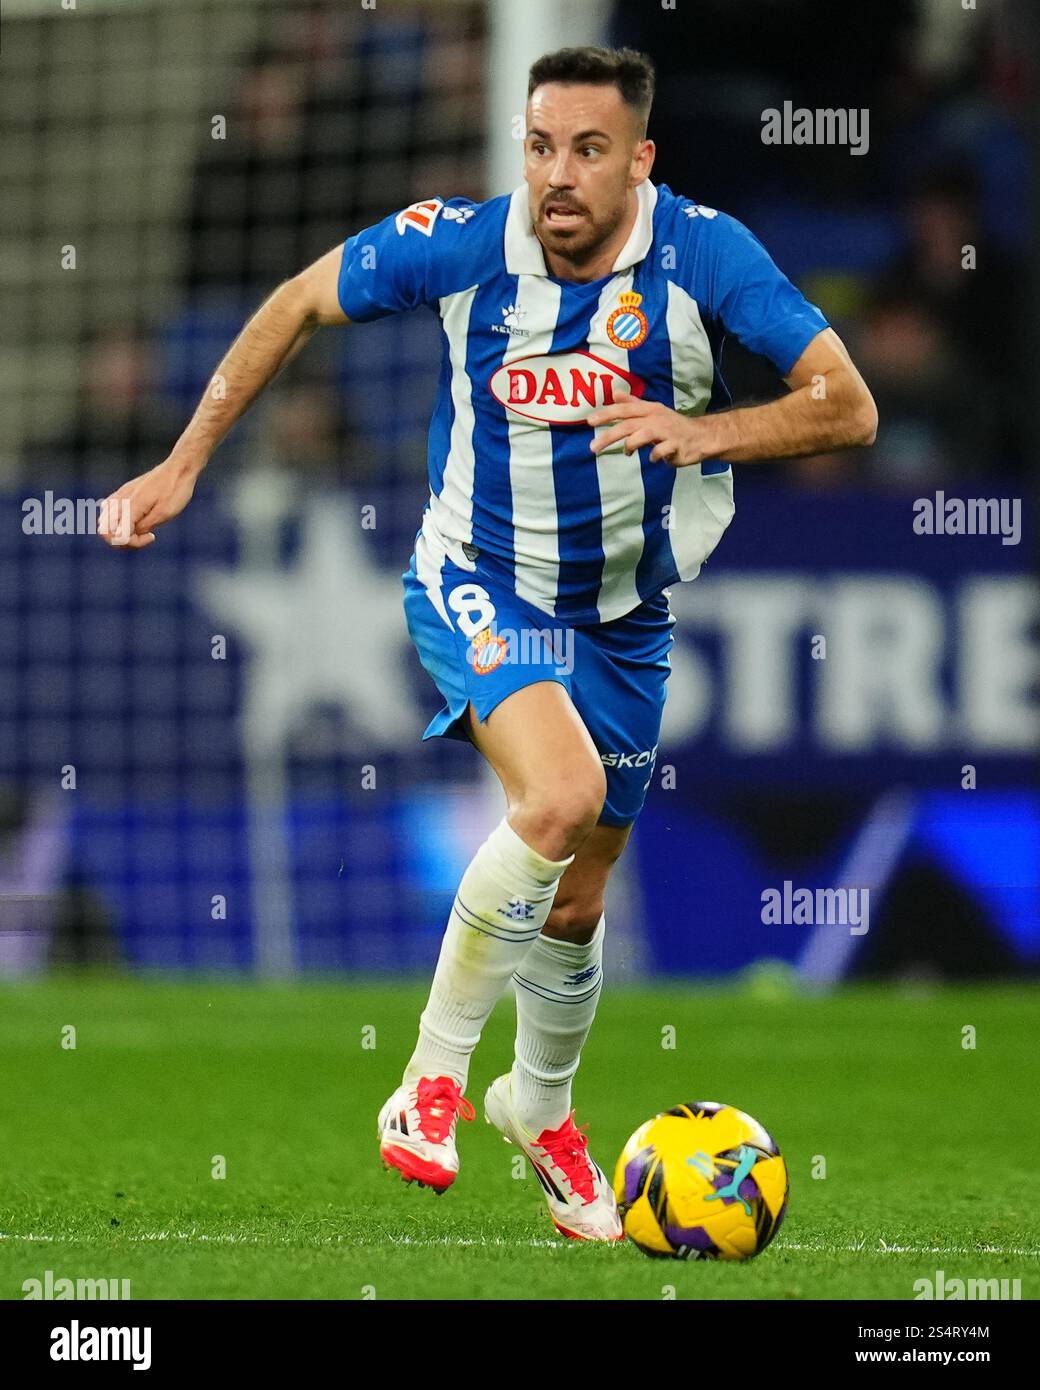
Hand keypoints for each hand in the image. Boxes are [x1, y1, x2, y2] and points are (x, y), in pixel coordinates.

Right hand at [97, 454, 201, 548]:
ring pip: (105, 522)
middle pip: (104, 530)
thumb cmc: (175, 491)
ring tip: (142, 530)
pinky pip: (110, 512)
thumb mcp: (164, 514)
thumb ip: (143, 526)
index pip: (117, 535)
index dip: (133, 543)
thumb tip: (128, 534)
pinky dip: (120, 522)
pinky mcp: (123, 493)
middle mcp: (120, 500)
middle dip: (123, 541)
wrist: (179, 468)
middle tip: (145, 536)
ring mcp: (120, 495)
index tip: (152, 536)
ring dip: (120, 532)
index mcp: (131, 506)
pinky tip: (137, 520)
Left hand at [587, 399, 710, 465]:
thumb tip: (614, 393)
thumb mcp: (652, 412)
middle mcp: (656, 418)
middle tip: (593, 447)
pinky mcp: (676, 445)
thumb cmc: (672, 426)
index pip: (624, 410)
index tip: (589, 421)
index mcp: (649, 410)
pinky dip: (654, 455)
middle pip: (629, 424)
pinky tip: (652, 458)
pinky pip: (661, 450)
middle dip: (609, 435)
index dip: (606, 414)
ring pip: (643, 435)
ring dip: (630, 445)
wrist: (700, 437)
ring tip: (628, 453)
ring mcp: (667, 432)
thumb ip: (632, 404)